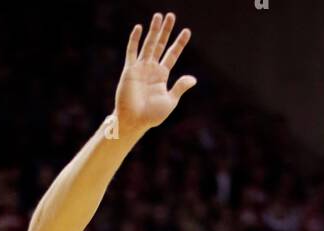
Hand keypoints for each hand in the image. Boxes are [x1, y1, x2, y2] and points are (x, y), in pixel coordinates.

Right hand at [111, 13, 195, 139]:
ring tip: (159, 16)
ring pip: (148, 44)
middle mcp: (152, 69)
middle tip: (171, 15)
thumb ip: (180, 87)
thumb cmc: (151, 116)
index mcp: (162, 76)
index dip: (179, 43)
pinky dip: (134, 40)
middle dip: (166, 31)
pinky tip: (139, 28)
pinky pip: (132, 52)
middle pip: (160, 45)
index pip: (172, 55)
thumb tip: (193, 78)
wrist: (134, 121)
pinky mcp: (130, 70)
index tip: (187, 31)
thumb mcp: (170, 101)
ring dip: (154, 30)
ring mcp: (140, 68)